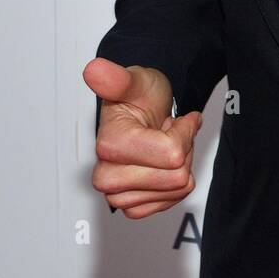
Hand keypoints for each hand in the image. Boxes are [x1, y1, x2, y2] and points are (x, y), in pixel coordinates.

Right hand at [83, 57, 201, 217]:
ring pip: (177, 188)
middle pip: (176, 176)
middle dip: (181, 150)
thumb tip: (95, 70)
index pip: (173, 154)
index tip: (173, 119)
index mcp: (109, 146)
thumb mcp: (136, 79)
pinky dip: (174, 183)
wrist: (140, 112)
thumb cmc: (139, 97)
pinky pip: (171, 202)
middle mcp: (107, 176)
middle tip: (164, 134)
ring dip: (179, 165)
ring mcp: (118, 195)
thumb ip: (117, 77)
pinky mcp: (131, 207)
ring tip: (162, 146)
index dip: (183, 131)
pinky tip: (161, 164)